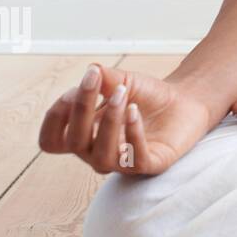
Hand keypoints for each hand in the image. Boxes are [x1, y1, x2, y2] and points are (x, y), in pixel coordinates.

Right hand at [39, 63, 212, 176]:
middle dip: (82, 109)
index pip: (51, 140)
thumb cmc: (147, 95)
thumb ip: (104, 78)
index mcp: (84, 136)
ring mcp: (122, 162)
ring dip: (109, 121)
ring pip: (102, 155)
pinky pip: (134, 158)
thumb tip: (91, 70)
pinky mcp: (149, 165)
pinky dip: (132, 134)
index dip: (55, 117)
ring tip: (123, 94)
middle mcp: (97, 152)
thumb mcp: (122, 81)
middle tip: (97, 80)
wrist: (184, 101)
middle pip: (73, 142)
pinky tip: (135, 111)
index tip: (73, 89)